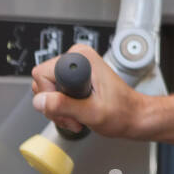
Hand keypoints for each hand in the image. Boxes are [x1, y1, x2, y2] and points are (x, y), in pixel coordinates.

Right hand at [31, 43, 145, 138]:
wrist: (133, 115)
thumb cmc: (121, 112)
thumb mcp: (91, 112)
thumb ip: (64, 105)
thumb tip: (40, 101)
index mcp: (82, 58)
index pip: (42, 74)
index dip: (51, 95)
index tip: (68, 107)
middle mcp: (77, 58)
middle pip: (42, 83)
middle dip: (54, 105)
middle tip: (73, 115)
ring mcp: (76, 67)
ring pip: (47, 90)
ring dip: (58, 109)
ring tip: (77, 116)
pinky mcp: (75, 77)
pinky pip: (55, 92)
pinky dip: (62, 107)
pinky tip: (76, 113)